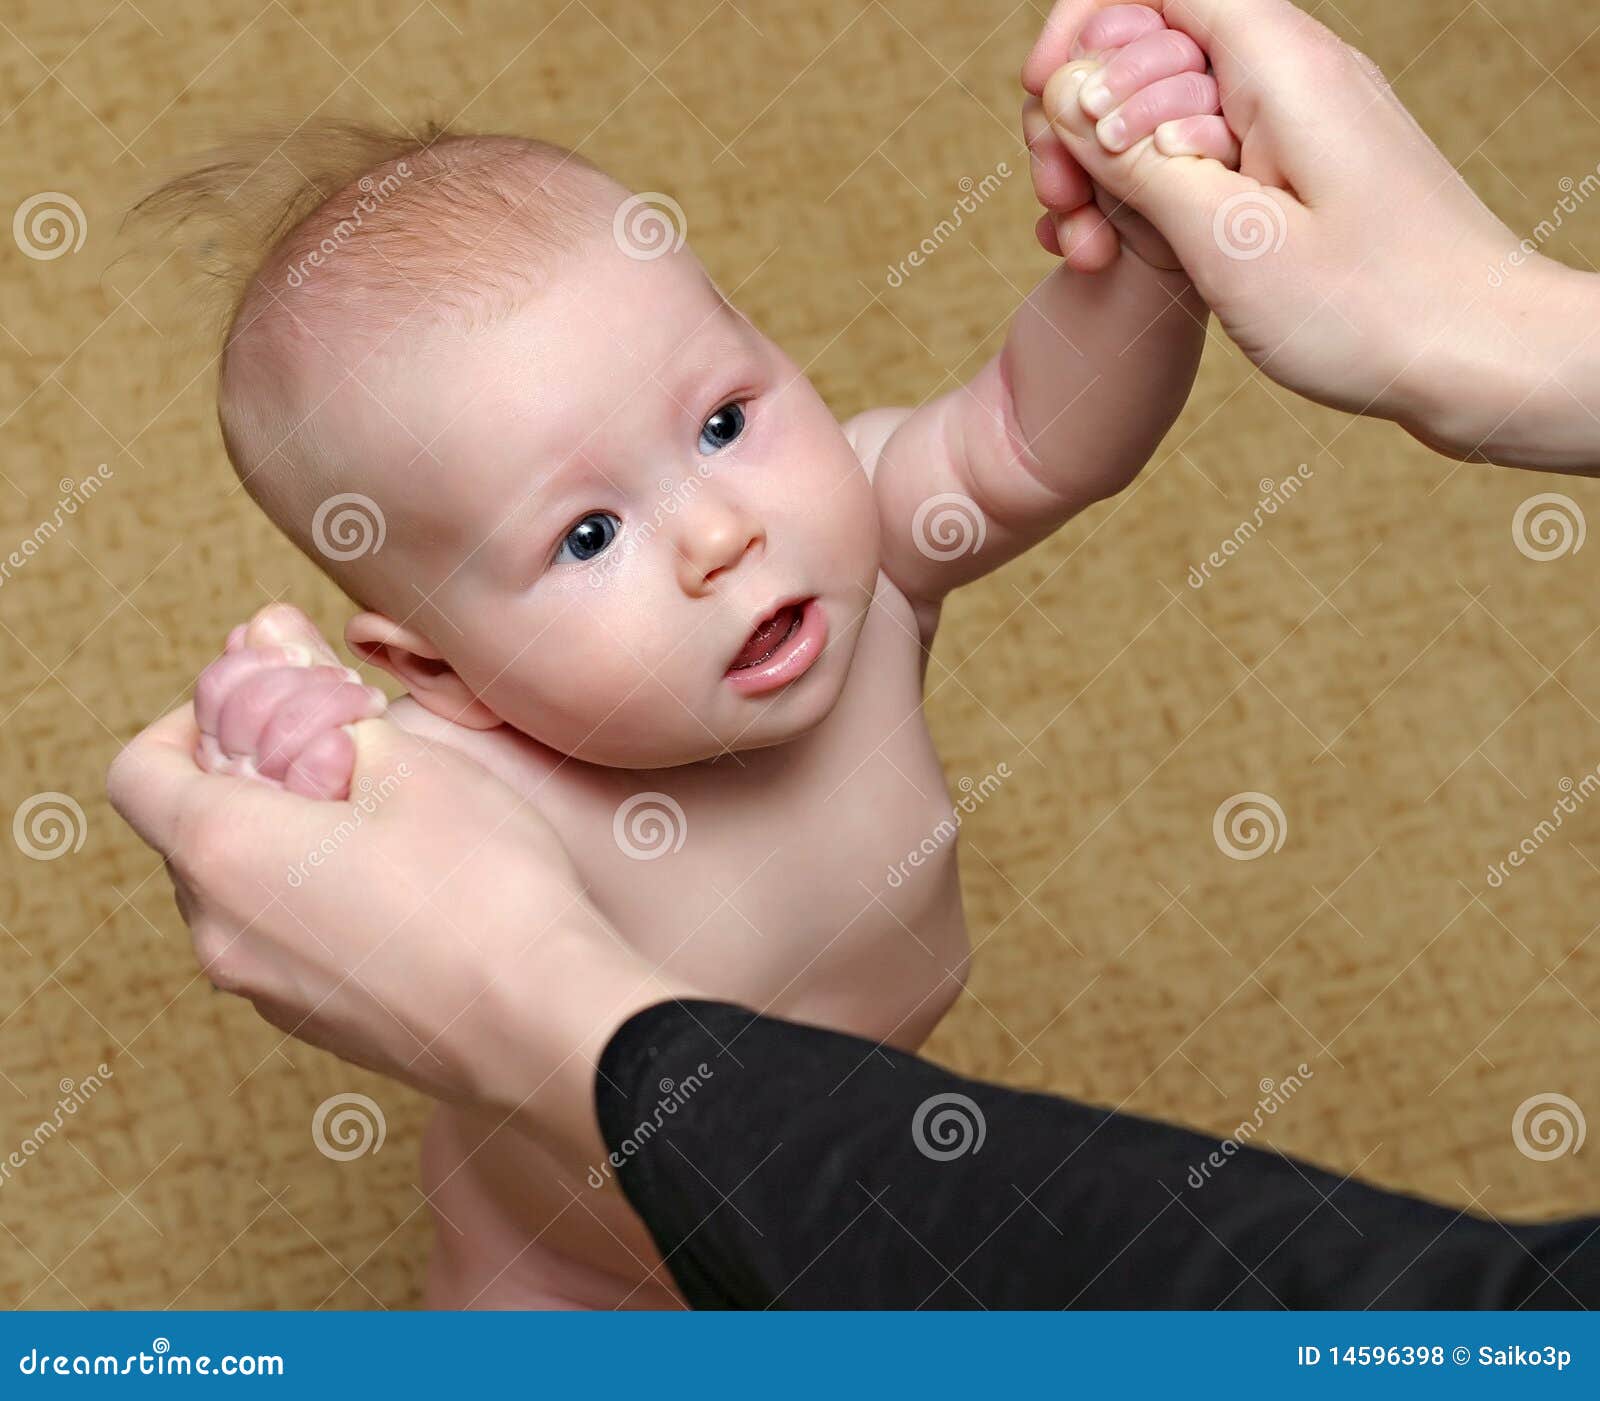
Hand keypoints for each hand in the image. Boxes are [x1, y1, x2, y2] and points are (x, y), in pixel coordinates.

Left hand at [108, 606, 692, 1165]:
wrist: (543, 1025)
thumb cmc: (478, 886)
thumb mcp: (407, 762)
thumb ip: (319, 702)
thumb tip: (266, 636)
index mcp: (221, 852)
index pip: (138, 773)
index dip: (184, 720)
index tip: (257, 705)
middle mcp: (219, 933)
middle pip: (191, 832)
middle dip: (249, 774)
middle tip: (336, 745)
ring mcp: (265, 990)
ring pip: (241, 890)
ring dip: (284, 840)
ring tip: (378, 816)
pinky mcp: (316, 1022)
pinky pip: (284, 942)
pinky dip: (314, 898)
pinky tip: (402, 886)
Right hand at [1025, 0, 1557, 463]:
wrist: (1483, 360)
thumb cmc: (1369, 310)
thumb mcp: (1229, 240)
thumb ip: (1138, 159)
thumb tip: (1067, 93)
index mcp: (1280, 66)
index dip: (1083, 30)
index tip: (1039, 105)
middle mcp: (1292, 74)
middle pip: (1153, 43)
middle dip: (1084, 114)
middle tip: (1057, 203)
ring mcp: (1298, 123)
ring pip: (1171, 105)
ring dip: (1110, 168)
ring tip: (1088, 249)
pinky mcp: (1299, 172)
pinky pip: (1204, 153)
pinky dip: (1152, 195)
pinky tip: (1121, 258)